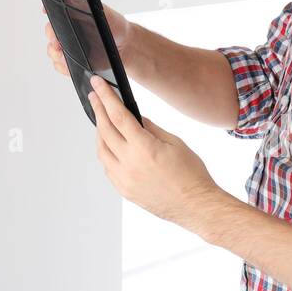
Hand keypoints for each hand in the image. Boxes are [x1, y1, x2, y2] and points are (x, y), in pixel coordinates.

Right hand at [43, 3, 131, 77]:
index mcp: (70, 21)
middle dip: (52, 45)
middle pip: (50, 42)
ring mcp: (72, 51)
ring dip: (57, 57)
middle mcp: (69, 36)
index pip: (52, 26)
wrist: (126, 44)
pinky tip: (70, 65)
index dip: (50, 31)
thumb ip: (80, 4)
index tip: (53, 34)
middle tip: (59, 47)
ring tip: (65, 56)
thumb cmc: (114, 24)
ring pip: (54, 56)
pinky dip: (64, 68)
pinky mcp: (77, 64)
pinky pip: (63, 68)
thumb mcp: (98, 9)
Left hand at [86, 74, 218, 227]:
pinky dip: (106, 153)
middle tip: (95, 97)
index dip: (106, 97)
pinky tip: (110, 146)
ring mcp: (124, 179)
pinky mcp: (124, 191)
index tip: (97, 85)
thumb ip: (150, 127)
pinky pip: (107, 168)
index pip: (118, 115)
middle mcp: (129, 164)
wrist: (196, 206)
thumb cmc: (191, 175)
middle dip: (98, 110)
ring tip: (102, 120)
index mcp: (144, 148)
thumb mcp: (174, 142)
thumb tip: (133, 116)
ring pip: (102, 150)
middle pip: (105, 130)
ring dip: (99, 132)